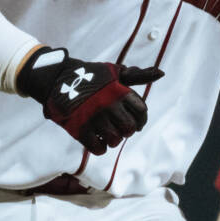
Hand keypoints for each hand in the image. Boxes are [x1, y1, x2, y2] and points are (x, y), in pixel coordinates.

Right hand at [17, 48, 164, 154]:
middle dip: (127, 131)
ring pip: (115, 140)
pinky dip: (101, 148)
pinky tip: (98, 142)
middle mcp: (109, 105)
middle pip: (129, 128)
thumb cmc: (91, 76)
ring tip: (109, 135)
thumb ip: (138, 76)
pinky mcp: (80, 129)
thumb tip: (161, 73)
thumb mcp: (115, 72)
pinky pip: (98, 148)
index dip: (141, 119)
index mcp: (119, 91)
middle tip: (121, 129)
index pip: (141, 111)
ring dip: (114, 140)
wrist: (58, 79)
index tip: (136, 122)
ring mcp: (94, 118)